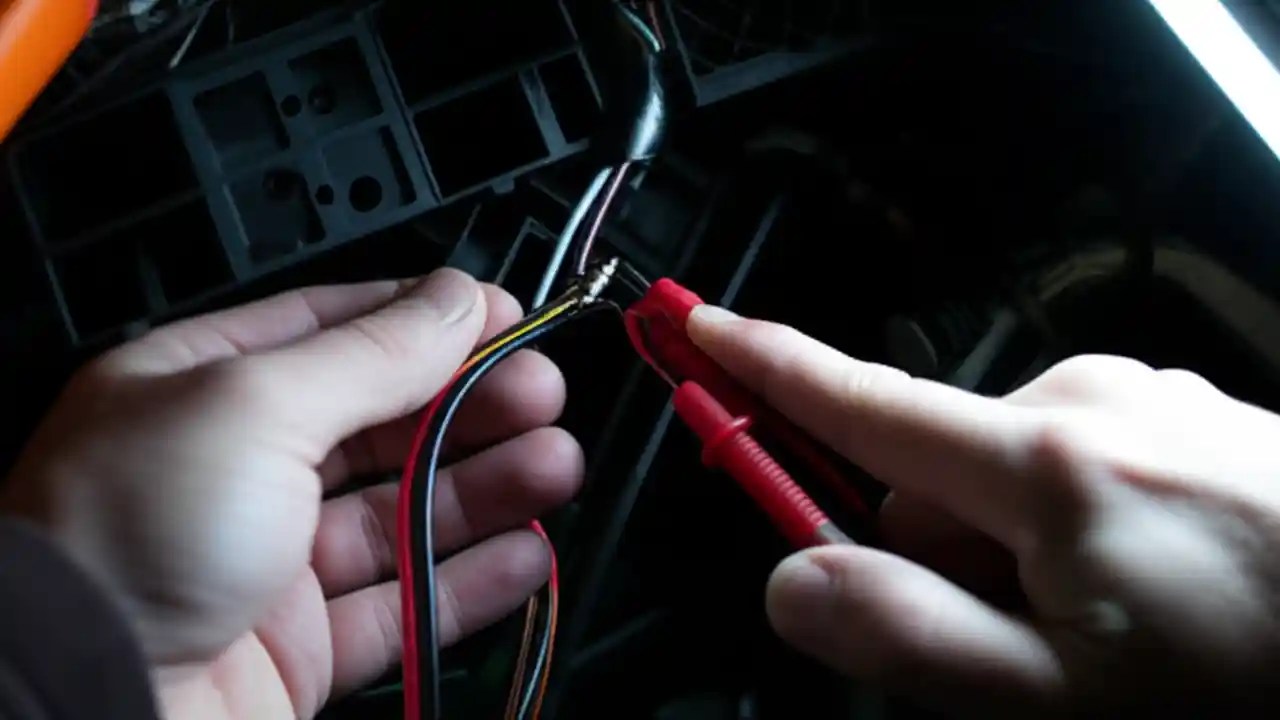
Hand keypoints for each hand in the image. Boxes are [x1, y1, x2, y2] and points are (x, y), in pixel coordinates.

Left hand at [1, 269, 582, 718]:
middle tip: (541, 391)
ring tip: (555, 465)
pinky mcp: (297, 647)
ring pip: (401, 513)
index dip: (425, 321)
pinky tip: (522, 556)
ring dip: (485, 488)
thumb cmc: (115, 549)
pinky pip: (400, 603)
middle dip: (470, 403)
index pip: (333, 331)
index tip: (504, 316)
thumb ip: (368, 354)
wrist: (77, 711)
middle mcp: (232, 472)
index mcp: (198, 391)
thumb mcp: (252, 409)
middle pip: (380, 422)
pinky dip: (467, 581)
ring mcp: (267, 563)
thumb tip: (452, 299)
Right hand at [687, 306, 1279, 716]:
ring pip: (1014, 475)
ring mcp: (1153, 402)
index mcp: (1046, 464)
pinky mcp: (1193, 418)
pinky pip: (1087, 461)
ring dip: (1021, 546)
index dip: (766, 368)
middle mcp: (1096, 403)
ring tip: (1114, 622)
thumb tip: (793, 581)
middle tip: (1022, 642)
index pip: (861, 402)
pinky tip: (1158, 584)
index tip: (699, 327)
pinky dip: (1084, 523)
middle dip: (946, 551)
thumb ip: (910, 638)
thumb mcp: (1061, 698)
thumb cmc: (1250, 677)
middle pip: (938, 470)